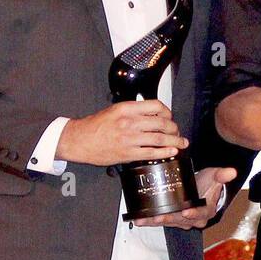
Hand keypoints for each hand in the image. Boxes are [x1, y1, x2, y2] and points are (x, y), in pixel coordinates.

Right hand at [57, 99, 186, 165]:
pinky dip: (165, 152)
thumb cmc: (95, 126)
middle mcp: (129, 122)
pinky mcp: (128, 153)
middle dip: (174, 128)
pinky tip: (172, 151)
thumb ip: (133, 111)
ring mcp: (129, 138)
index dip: (167, 112)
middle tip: (177, 132)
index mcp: (126, 108)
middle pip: (162, 123)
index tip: (169, 117)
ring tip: (181, 142)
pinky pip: (152, 152)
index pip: (156, 106)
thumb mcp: (114, 110)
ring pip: (160, 138)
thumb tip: (153, 115)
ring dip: (175, 141)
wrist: (79, 140)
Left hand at [133, 167, 237, 229]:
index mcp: (206, 210)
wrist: (200, 189)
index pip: (200, 213)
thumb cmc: (207, 183)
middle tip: (159, 217)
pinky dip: (149, 220)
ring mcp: (180, 220)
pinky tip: (139, 220)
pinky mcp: (170, 218)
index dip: (193, 213)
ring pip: (168, 222)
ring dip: (156, 221)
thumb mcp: (215, 177)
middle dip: (169, 218)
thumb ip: (221, 175)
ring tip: (144, 219)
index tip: (186, 212)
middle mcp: (193, 219)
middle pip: (180, 220)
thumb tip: (231, 172)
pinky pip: (160, 220)